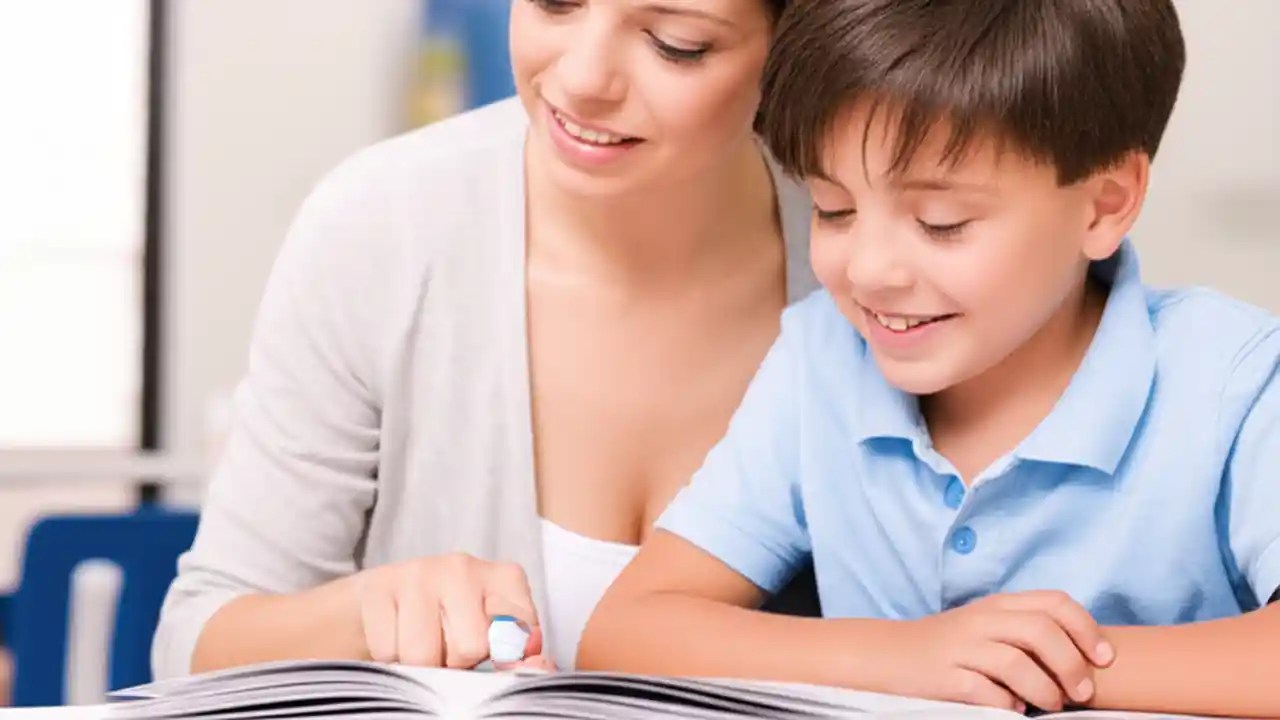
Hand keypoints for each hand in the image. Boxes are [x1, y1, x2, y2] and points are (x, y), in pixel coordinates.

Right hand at [352, 553, 550, 669]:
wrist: (385, 600)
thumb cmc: (452, 622)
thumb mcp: (495, 634)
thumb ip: (522, 653)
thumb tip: (542, 668)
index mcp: (505, 577)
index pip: (520, 631)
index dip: (507, 658)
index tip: (497, 656)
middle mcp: (465, 566)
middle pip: (471, 647)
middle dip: (458, 661)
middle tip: (450, 647)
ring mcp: (420, 573)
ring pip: (424, 655)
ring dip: (422, 664)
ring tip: (424, 642)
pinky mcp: (380, 587)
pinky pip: (388, 651)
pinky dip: (390, 659)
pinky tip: (397, 636)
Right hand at [893, 591, 1113, 712]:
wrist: (888, 656)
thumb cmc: (949, 647)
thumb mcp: (988, 626)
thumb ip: (1027, 630)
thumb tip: (1085, 657)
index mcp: (998, 605)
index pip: (1054, 602)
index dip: (1087, 629)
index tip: (1104, 658)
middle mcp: (981, 620)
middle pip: (1041, 631)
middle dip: (1071, 665)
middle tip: (1082, 692)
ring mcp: (961, 648)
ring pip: (1017, 663)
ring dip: (1045, 691)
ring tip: (1050, 705)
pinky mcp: (945, 678)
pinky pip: (987, 693)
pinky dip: (1007, 706)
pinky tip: (1011, 711)